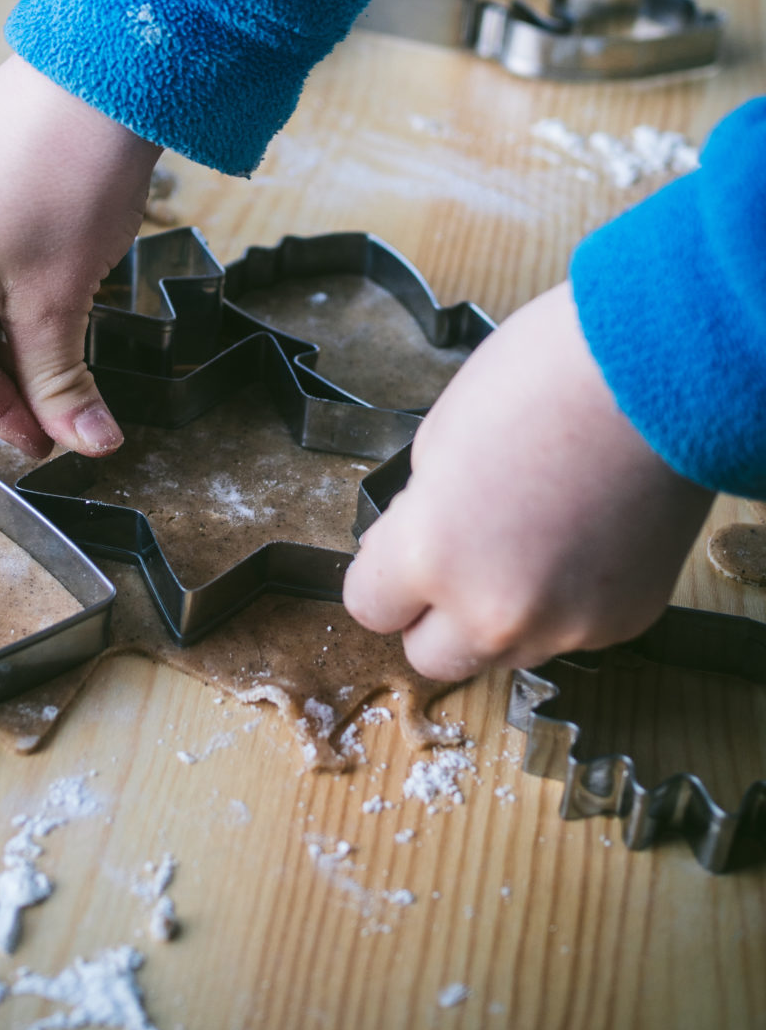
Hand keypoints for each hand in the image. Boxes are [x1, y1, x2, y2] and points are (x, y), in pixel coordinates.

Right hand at [0, 56, 161, 459]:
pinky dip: (0, 290)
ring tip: (62, 348)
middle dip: (4, 374)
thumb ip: (61, 382)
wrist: (101, 74)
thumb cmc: (70, 174)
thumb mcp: (60, 297)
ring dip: (5, 333)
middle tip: (60, 406)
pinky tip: (45, 296)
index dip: (0, 415)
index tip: (51, 438)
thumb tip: (86, 445)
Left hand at [343, 281, 712, 680]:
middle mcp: (493, 611)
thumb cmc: (547, 381)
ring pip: (504, 649)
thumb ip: (422, 509)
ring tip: (528, 533)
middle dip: (431, 612)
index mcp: (431, 555)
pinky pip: (569, 630)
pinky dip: (564, 598)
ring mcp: (565, 625)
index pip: (368, 606)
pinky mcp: (624, 621)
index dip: (381, 573)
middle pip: (431, 655)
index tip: (396, 550)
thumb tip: (418, 542)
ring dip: (498, 611)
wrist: (660, 374)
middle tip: (454, 554)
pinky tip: (580, 534)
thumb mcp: (439, 435)